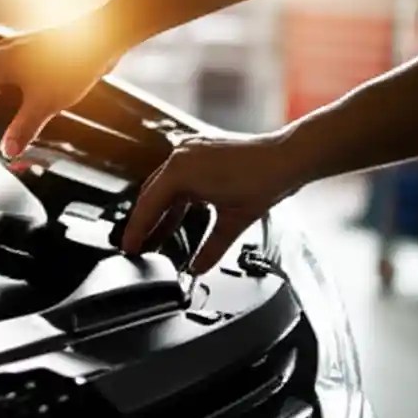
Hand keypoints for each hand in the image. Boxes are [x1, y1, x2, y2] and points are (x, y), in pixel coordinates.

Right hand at [0, 14, 120, 157]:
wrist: (99, 37)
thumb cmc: (72, 63)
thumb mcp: (44, 104)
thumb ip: (23, 129)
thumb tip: (8, 149)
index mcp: (0, 64)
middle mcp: (5, 52)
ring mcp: (20, 46)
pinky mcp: (35, 46)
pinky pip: (12, 69)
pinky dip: (8, 87)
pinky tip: (20, 95)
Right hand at [121, 131, 307, 273]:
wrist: (288, 157)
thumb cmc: (265, 179)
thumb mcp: (233, 222)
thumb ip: (210, 248)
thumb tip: (197, 267)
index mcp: (181, 170)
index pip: (148, 205)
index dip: (137, 230)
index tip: (129, 247)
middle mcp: (181, 156)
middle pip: (152, 195)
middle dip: (144, 223)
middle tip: (137, 246)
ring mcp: (191, 151)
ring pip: (165, 187)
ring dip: (160, 212)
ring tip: (155, 237)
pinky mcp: (202, 152)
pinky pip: (179, 178)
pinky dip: (176, 199)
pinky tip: (176, 217)